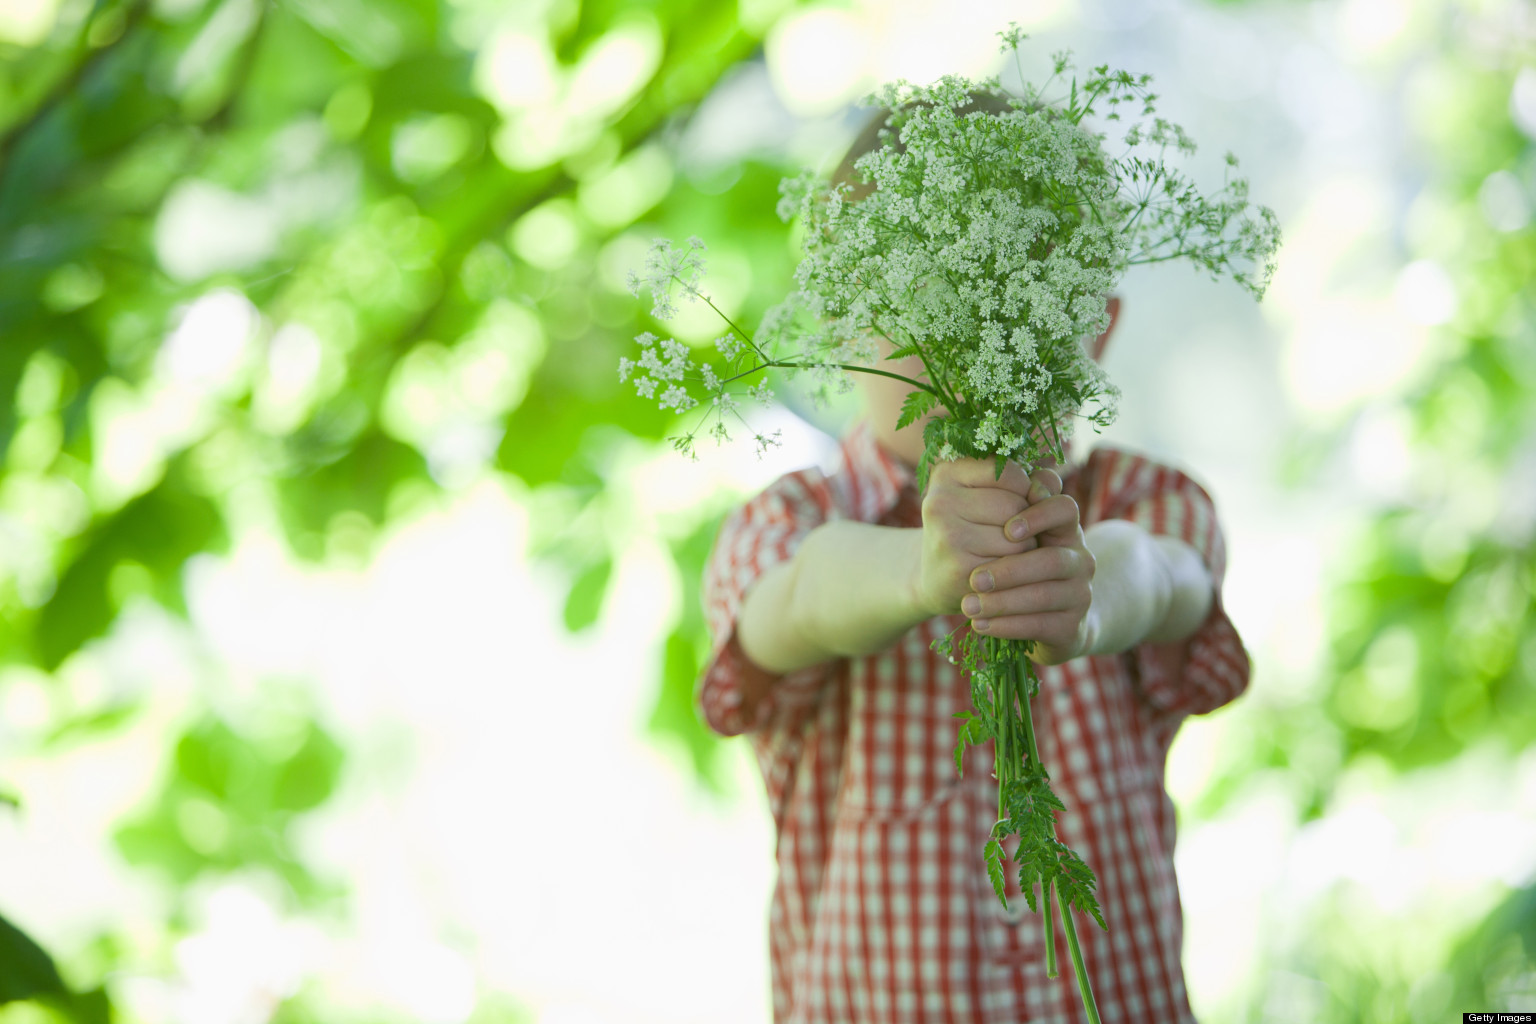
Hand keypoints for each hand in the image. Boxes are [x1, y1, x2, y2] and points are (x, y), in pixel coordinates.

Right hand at [913, 459, 1061, 619]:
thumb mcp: (994, 493)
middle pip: (1014, 506)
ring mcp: (946, 535)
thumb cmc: (976, 526)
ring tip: (1003, 550)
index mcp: (947, 473)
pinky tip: (998, 570)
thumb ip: (1030, 481)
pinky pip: (1011, 566)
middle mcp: (940, 501)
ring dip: (1024, 548)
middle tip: (1007, 531)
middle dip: (1025, 521)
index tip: (1012, 500)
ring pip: (1018, 539)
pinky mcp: (958, 568)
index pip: (1007, 472)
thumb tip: (1047, 486)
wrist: (939, 574)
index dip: (1023, 488)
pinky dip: (1015, 570)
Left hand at [960, 480, 1097, 664]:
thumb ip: (1006, 503)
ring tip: (969, 607)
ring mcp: (1080, 595)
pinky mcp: (1072, 628)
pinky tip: (981, 626)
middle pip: (1053, 561)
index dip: (1040, 515)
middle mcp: (1081, 560)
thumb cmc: (1019, 567)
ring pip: (1044, 596)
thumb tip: (998, 473)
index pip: (1065, 510)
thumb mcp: (1014, 536)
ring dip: (1003, 602)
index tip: (1007, 529)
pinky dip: (1008, 626)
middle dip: (1010, 570)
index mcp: (1066, 530)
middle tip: (974, 579)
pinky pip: (1041, 626)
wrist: (1046, 619)